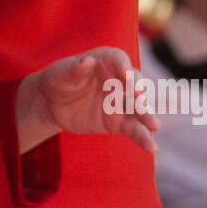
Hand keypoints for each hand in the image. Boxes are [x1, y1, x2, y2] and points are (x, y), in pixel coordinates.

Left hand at [19, 47, 160, 154]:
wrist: (52, 104)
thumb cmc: (58, 80)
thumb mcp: (61, 73)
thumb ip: (75, 68)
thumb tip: (88, 61)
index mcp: (107, 62)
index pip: (120, 60)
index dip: (124, 66)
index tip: (125, 74)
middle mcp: (120, 81)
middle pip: (136, 84)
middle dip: (139, 91)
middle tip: (139, 96)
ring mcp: (122, 102)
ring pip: (139, 109)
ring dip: (148, 117)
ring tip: (154, 126)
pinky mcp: (120, 122)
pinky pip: (134, 130)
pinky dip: (143, 138)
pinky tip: (151, 147)